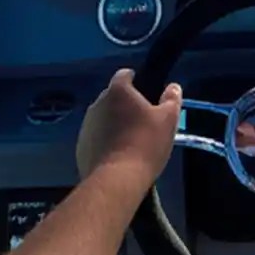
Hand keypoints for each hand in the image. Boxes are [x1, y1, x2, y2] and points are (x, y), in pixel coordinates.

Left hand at [76, 69, 181, 186]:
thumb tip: (173, 87)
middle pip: (113, 97)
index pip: (125, 75)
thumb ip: (172, 99)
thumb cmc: (145, 144)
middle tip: (142, 122)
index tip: (147, 93)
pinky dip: (105, 141)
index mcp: (118, 92)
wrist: (117, 180)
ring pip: (103, 118)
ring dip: (114, 124)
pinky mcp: (81, 146)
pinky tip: (117, 156)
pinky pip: (95, 137)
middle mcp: (97, 103)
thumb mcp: (168, 121)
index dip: (137, 81)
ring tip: (130, 142)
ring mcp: (86, 125)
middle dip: (125, 105)